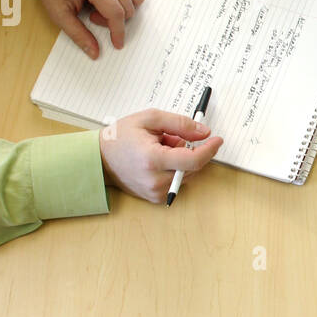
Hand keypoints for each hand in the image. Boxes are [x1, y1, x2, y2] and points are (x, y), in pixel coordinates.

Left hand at [31, 0, 144, 56]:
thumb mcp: (58, 12)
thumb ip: (78, 34)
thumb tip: (95, 53)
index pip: (116, 13)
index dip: (118, 32)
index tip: (117, 44)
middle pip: (127, 7)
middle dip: (114, 20)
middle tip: (93, 15)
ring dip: (123, 8)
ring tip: (101, 5)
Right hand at [99, 110, 222, 202]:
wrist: (99, 158)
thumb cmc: (121, 136)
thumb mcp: (150, 119)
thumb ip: (180, 124)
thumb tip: (204, 133)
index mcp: (153, 160)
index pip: (193, 160)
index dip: (209, 149)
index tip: (217, 140)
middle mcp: (155, 180)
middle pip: (192, 167)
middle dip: (189, 150)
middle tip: (170, 137)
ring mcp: (155, 192)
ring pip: (187, 175)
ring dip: (181, 160)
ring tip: (159, 149)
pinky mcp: (155, 198)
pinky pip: (177, 182)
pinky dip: (174, 170)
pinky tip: (157, 161)